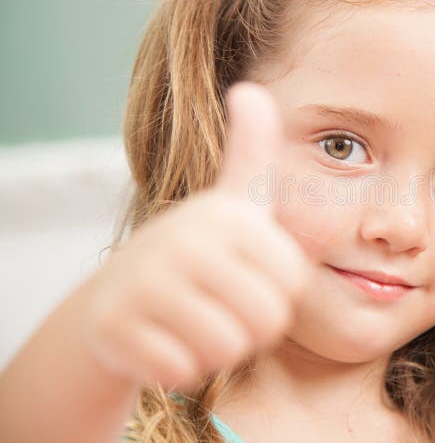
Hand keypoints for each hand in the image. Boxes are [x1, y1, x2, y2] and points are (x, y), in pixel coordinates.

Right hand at [80, 82, 311, 390]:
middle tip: (220, 305)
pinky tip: (162, 339)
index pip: (292, 285)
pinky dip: (178, 366)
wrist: (120, 294)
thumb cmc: (200, 249)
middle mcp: (185, 239)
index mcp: (227, 214)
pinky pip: (182, 371)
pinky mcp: (115, 327)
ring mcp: (145, 283)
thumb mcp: (232, 200)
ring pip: (226, 349)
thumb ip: (252, 152)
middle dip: (249, 327)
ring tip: (193, 320)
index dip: (274, 295)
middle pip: (265, 320)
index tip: (245, 277)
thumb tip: (250, 89)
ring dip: (215, 347)